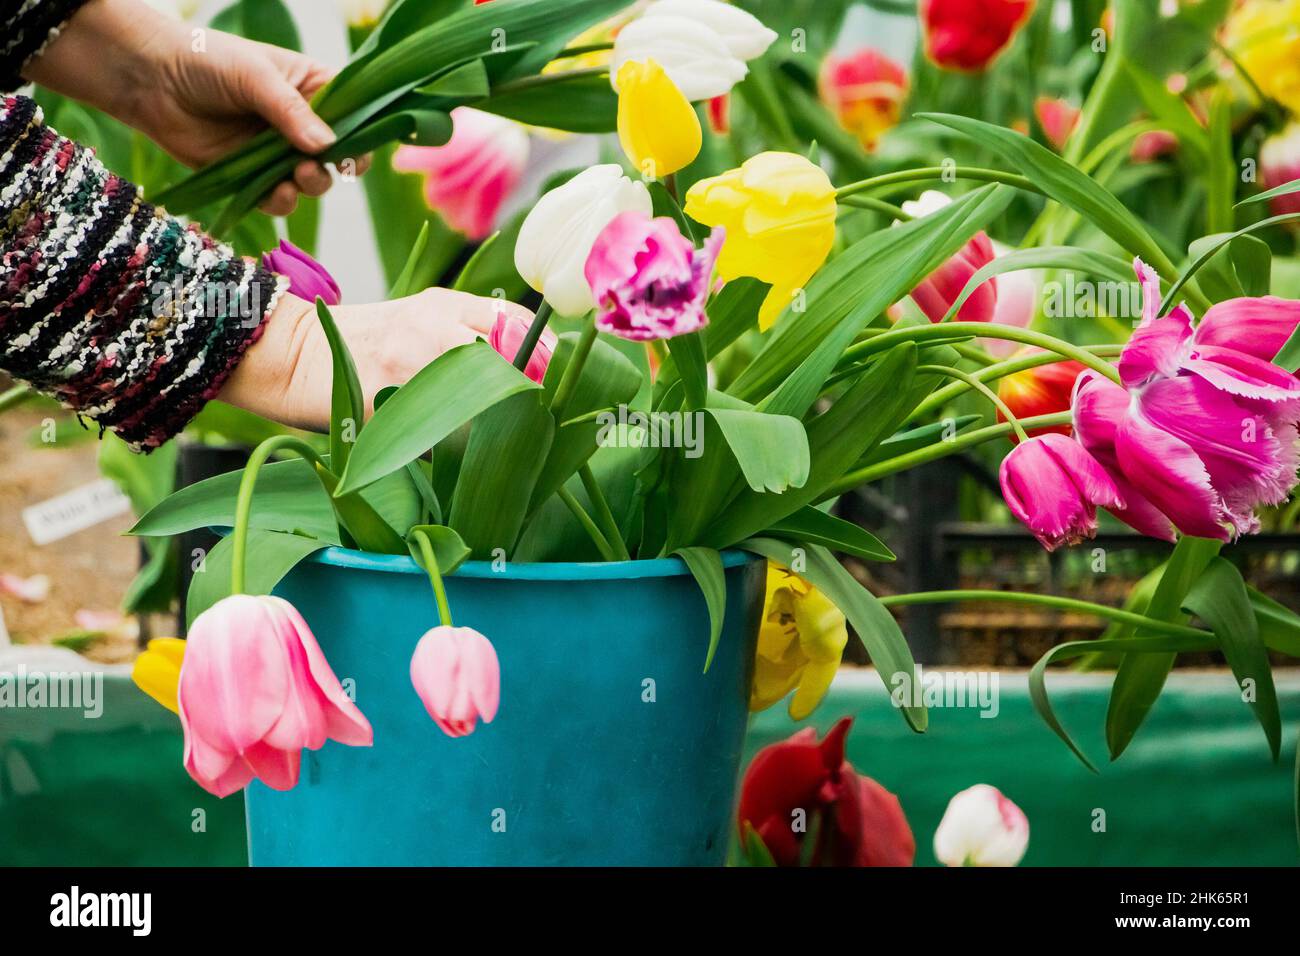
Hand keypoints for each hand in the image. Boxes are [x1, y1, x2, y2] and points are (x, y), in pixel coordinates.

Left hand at [25, 0, 366, 215]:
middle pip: (339, 155)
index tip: (354, 150)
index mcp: (313, 89)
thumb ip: (291, 111)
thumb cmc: (207, 61)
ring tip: (297, 176)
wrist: (151, 79)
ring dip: (311, 184)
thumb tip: (328, 147)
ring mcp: (278, 152)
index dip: (361, 135)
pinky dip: (283, 200)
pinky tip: (278, 192)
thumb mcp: (255, 76)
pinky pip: (279, 198)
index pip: (354, 115)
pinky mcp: (253, 176)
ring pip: (313, 181)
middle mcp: (301, 123)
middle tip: (315, 164)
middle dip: (334, 166)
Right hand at [218, 291, 535, 430]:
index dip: (546, 355)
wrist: (292, 354)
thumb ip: (470, 332)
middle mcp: (433, 327)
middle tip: (532, 416)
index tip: (556, 380)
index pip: (517, 323)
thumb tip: (531, 367)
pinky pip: (440, 436)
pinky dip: (450, 450)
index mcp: (445, 305)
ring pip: (478, 404)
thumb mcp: (419, 319)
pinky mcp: (389, 401)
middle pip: (508, 364)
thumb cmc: (364, 344)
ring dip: (490, 427)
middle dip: (526, 394)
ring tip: (490, 441)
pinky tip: (443, 450)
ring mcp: (411, 365)